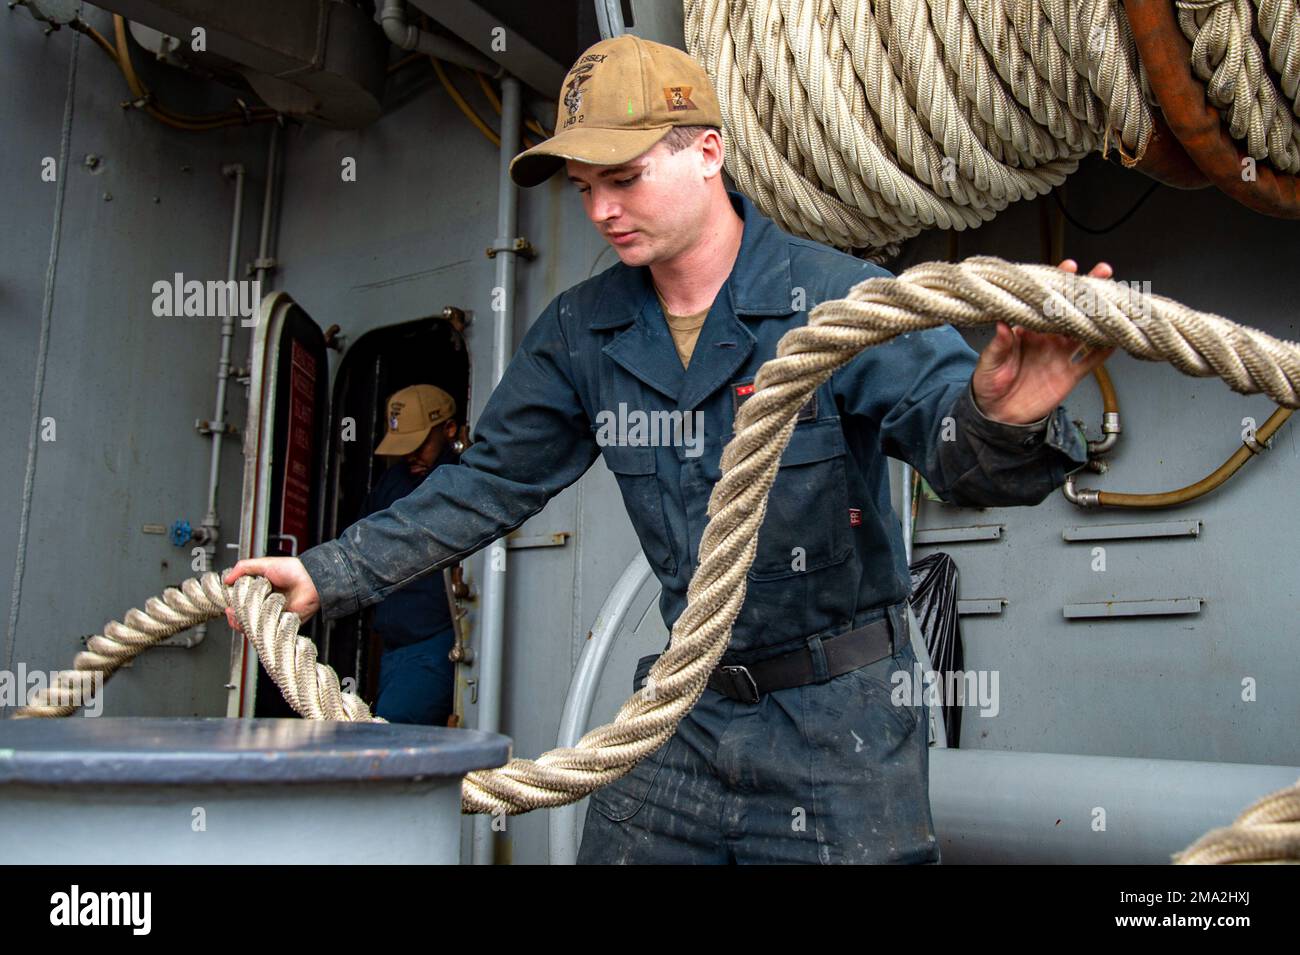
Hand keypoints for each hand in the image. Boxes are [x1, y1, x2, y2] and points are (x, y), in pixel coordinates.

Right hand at [221, 558, 319, 633]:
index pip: (240, 603)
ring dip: (243, 623)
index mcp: (259, 592)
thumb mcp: (264, 563)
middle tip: (232, 611)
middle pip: (243, 617)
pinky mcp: (280, 622)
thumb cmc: (291, 570)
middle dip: (234, 616)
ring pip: (252, 626)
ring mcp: (271, 614)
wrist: (310, 579)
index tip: (227, 604)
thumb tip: (226, 579)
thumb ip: (243, 568)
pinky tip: (254, 620)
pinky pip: (266, 630)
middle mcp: (264, 604)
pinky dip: (257, 628)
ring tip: (239, 615)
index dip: (232, 605)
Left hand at [970, 259, 1117, 423]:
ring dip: (1100, 315)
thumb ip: (998, 345)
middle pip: (1071, 311)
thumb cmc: (989, 383)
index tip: (1067, 268)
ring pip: (1086, 330)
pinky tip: (1118, 336)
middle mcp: (1047, 338)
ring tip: (1115, 297)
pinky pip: (1092, 360)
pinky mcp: (1070, 374)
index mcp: (1027, 330)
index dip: (1055, 284)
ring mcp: (1061, 355)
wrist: (998, 414)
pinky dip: (1105, 349)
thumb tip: (1002, 325)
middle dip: (1086, 291)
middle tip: (1101, 272)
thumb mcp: (989, 363)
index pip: (1043, 302)